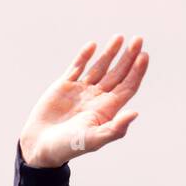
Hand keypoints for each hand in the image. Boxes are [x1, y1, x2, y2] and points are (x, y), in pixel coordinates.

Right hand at [19, 34, 148, 168]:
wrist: (41, 146)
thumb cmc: (68, 147)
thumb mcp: (94, 140)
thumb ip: (115, 128)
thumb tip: (135, 113)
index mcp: (107, 110)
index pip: (127, 87)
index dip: (137, 72)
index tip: (144, 55)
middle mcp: (97, 98)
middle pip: (118, 73)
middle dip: (128, 57)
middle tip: (138, 40)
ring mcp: (81, 91)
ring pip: (100, 67)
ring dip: (110, 52)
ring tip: (120, 37)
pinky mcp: (64, 86)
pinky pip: (77, 67)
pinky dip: (85, 56)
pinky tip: (93, 45)